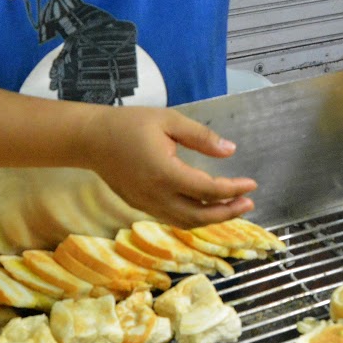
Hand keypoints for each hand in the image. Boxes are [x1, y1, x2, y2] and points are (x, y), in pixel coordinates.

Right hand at [83, 107, 257, 227]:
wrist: (90, 138)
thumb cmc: (129, 124)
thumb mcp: (169, 121)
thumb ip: (201, 137)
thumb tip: (230, 151)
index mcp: (166, 173)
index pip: (208, 190)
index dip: (233, 190)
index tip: (251, 184)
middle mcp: (157, 195)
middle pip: (200, 215)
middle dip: (228, 212)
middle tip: (248, 203)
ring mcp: (147, 204)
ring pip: (186, 221)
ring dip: (212, 218)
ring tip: (231, 207)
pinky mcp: (141, 206)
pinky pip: (173, 218)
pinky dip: (194, 217)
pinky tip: (205, 207)